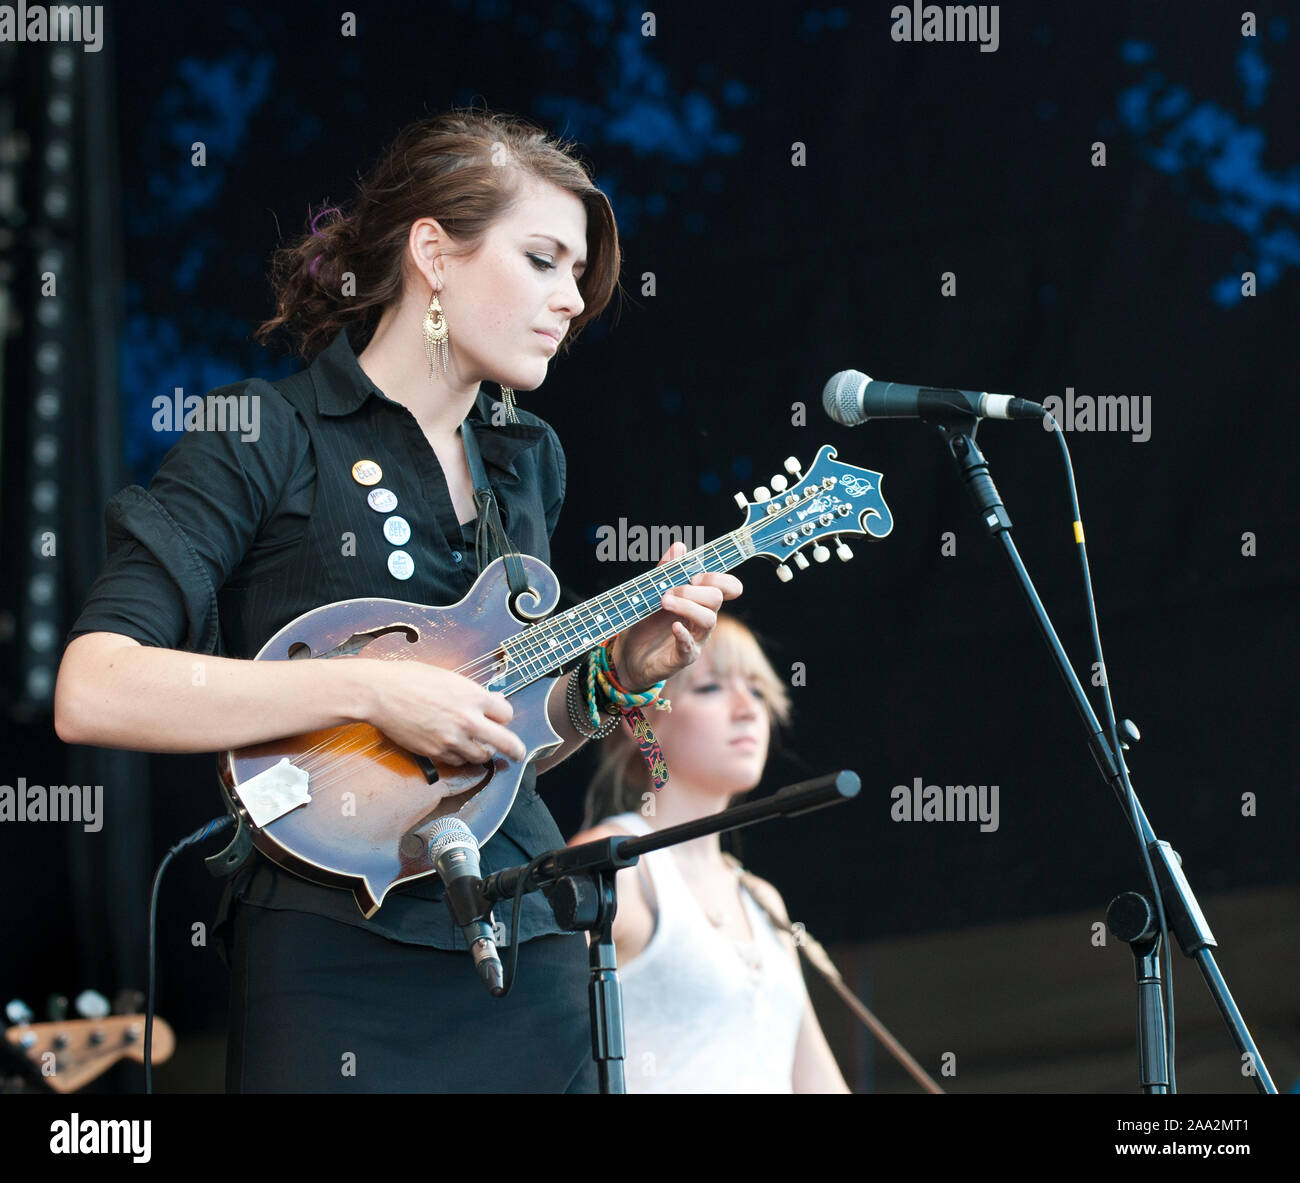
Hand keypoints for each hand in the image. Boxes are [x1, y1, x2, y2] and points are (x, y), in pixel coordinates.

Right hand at [357, 659, 526, 765]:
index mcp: (473, 696)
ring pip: (481, 756)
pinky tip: (456, 748)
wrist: (380, 692)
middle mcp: (467, 720)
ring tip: (480, 747)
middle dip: (515, 750)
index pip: (506, 714)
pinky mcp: (435, 752)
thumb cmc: (411, 678)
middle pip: (506, 742)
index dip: (503, 716)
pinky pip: (458, 761)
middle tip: (519, 754)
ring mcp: (452, 739)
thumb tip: (489, 702)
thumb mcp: (449, 677)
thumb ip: (471, 692)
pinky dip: (460, 757)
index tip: (500, 717)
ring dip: (483, 752)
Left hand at [613, 541, 742, 689]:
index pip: (727, 587)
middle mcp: (702, 619)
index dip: (718, 578)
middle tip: (666, 593)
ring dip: (687, 607)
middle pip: (716, 599)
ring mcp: (696, 639)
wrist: (628, 655)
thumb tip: (680, 545)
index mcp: (700, 601)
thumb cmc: (646, 622)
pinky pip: (690, 646)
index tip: (694, 576)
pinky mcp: (683, 657)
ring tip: (664, 602)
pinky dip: (683, 634)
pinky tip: (674, 626)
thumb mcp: (652, 592)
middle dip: (692, 591)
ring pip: (709, 620)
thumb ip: (667, 570)